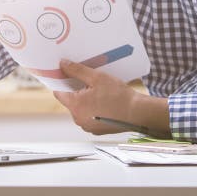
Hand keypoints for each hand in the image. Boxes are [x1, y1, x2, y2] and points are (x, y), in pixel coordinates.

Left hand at [52, 58, 173, 136]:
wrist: (137, 113)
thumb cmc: (118, 96)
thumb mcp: (96, 77)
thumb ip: (77, 70)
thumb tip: (63, 65)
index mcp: (75, 106)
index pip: (59, 92)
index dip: (62, 82)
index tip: (66, 74)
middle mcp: (78, 119)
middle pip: (70, 101)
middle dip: (77, 90)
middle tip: (88, 81)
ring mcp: (87, 126)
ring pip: (80, 109)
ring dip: (86, 100)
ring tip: (99, 91)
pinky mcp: (97, 130)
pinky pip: (90, 117)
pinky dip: (93, 110)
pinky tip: (104, 102)